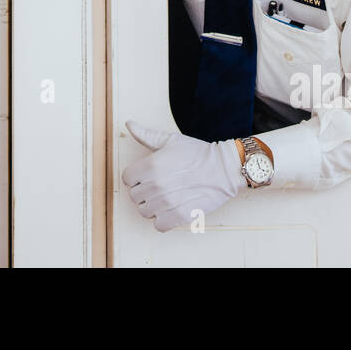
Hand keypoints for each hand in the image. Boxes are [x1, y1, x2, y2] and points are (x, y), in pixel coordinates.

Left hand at [122, 119, 245, 231]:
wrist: (223, 169)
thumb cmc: (197, 153)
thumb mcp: (170, 140)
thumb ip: (146, 135)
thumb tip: (129, 124)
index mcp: (151, 165)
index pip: (127, 179)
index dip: (136, 177)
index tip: (147, 176)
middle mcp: (156, 184)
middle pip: (134, 196)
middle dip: (144, 192)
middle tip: (159, 187)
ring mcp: (167, 202)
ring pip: (144, 212)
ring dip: (153, 206)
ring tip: (166, 198)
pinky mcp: (179, 216)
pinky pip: (158, 225)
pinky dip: (163, 220)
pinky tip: (171, 210)